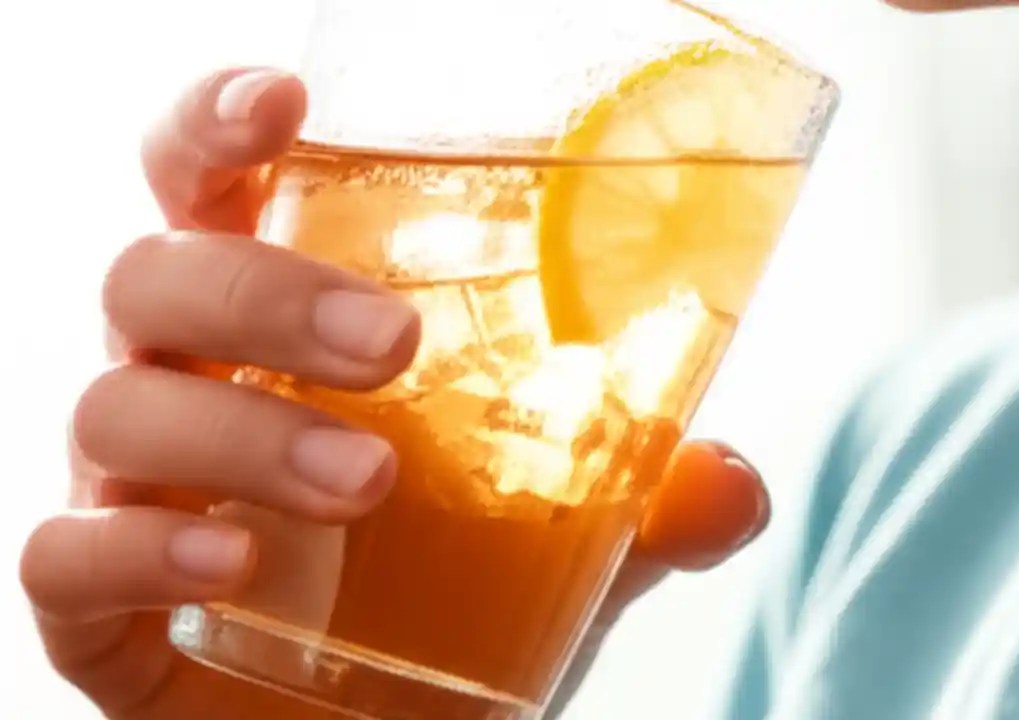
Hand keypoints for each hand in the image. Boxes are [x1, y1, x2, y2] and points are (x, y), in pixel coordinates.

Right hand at [18, 68, 770, 719]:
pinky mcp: (101, 609)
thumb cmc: (447, 595)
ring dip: (242, 434)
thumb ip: (646, 498)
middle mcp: (188, 388)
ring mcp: (133, 495)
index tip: (283, 104)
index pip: (208, 189)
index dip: (215, 128)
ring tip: (367, 483)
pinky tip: (231, 567)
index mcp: (276, 332)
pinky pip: (62, 560)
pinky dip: (134, 553)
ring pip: (117, 412)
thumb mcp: (565, 536)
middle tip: (390, 344)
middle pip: (154, 280)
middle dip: (259, 293)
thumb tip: (736, 481)